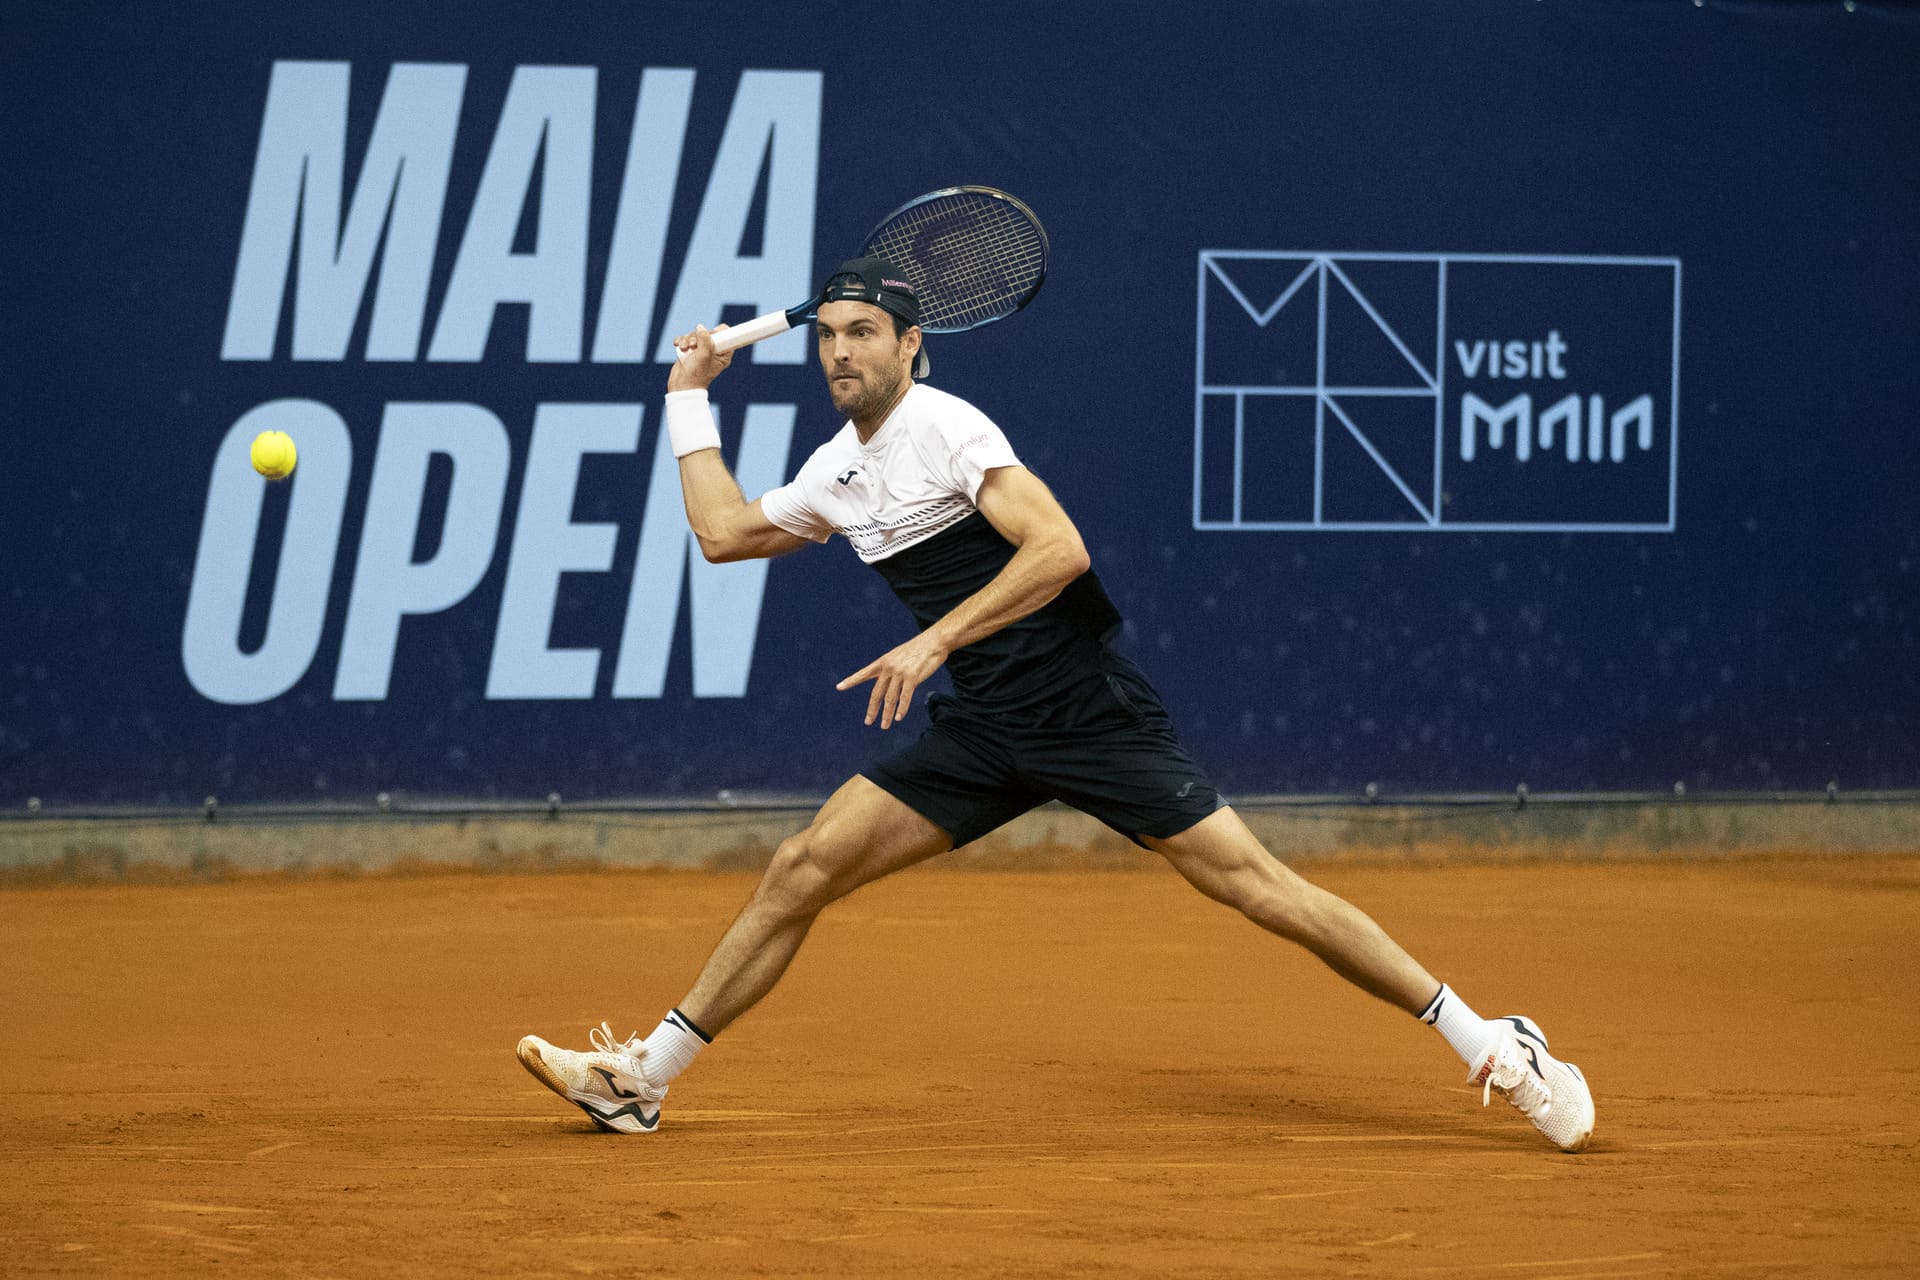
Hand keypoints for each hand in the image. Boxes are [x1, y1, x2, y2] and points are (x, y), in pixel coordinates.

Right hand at [667, 324, 733, 391]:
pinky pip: (686, 338)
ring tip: (685, 348)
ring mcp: (701, 351)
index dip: (718, 332)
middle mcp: (713, 351)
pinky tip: (678, 346)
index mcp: (723, 354)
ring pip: (695, 335)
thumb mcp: (704, 356)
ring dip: (688, 339)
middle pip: (708, 333)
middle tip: (693, 345)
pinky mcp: (690, 351)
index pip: (726, 336)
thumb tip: (700, 327)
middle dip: (698, 336)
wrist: (681, 386)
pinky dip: (682, 340)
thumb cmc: (696, 375)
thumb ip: (705, 340)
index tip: (711, 335)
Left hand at [836, 632, 950, 729]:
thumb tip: (890, 687)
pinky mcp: (912, 677)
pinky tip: (899, 718)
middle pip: (877, 693)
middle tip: (868, 722)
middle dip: (872, 709)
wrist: (935, 641)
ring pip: (890, 698)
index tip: (839, 687)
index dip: (851, 681)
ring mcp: (900, 673)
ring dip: (887, 714)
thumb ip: (892, 671)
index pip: (864, 673)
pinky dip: (902, 709)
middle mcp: (889, 668)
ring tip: (884, 726)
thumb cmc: (919, 649)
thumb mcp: (900, 657)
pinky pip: (905, 697)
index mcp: (883, 662)